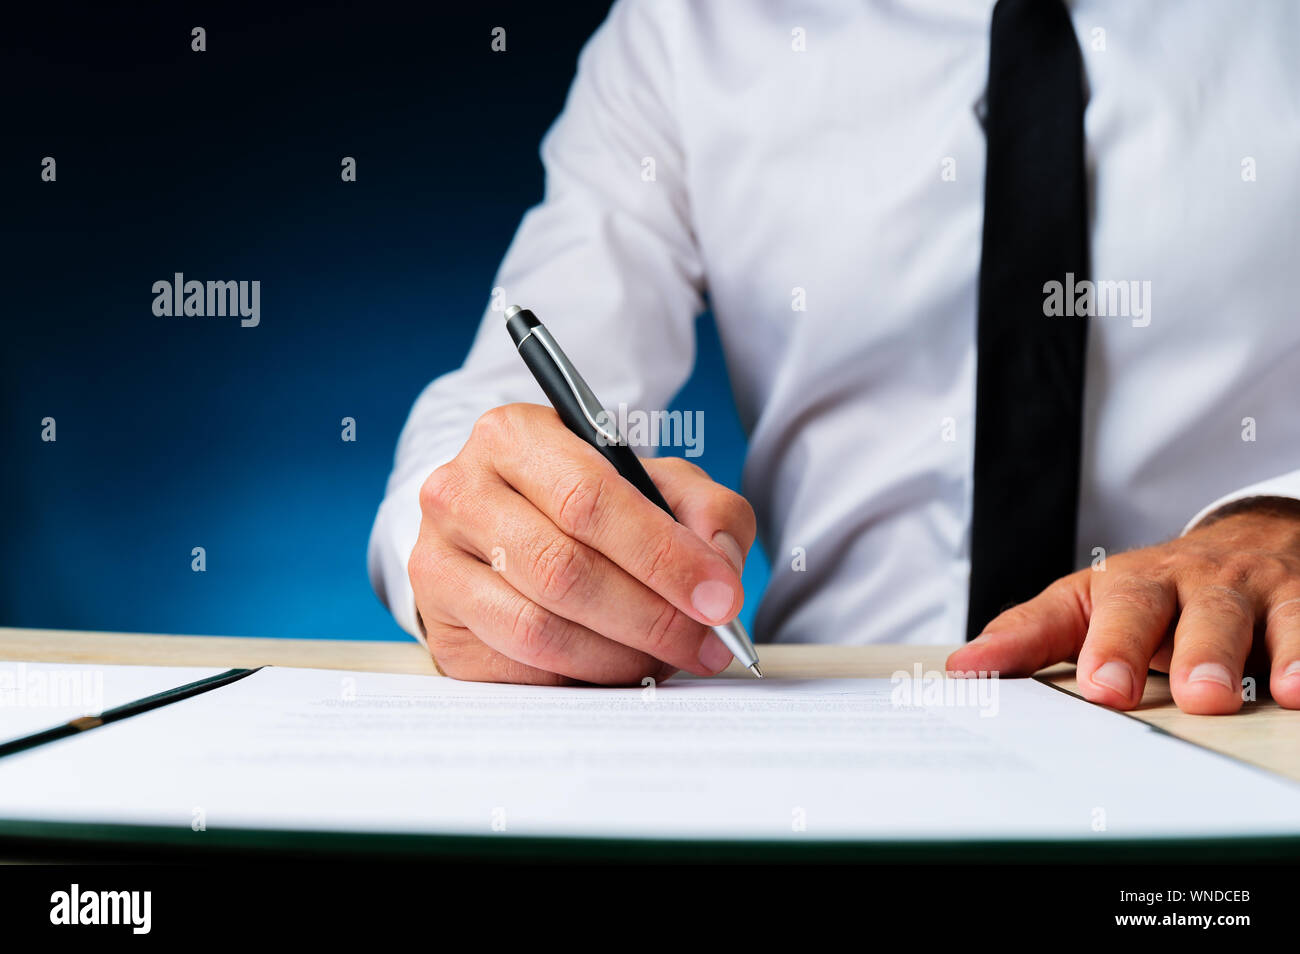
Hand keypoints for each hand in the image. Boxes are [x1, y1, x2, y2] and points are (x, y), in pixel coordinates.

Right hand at [408, 403, 754, 684]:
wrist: (504, 524)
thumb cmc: (585, 501)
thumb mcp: (652, 481)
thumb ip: (704, 509)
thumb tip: (719, 570)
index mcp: (512, 436)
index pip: (590, 500)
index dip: (662, 555)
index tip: (719, 597)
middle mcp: (459, 493)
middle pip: (564, 569)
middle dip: (651, 617)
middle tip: (705, 643)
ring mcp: (438, 562)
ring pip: (538, 629)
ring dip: (619, 657)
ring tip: (665, 657)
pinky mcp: (439, 626)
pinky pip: (518, 669)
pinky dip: (581, 678)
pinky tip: (615, 667)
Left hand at [947, 498, 1299, 713]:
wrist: (1239, 543)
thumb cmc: (1149, 594)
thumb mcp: (1085, 605)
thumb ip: (1029, 636)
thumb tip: (963, 668)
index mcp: (1129, 584)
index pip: (1110, 611)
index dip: (1104, 647)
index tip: (1096, 687)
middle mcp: (1191, 582)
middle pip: (1182, 610)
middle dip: (1176, 651)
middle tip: (1171, 694)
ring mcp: (1250, 591)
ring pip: (1253, 616)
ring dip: (1252, 653)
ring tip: (1253, 694)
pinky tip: (1299, 689)